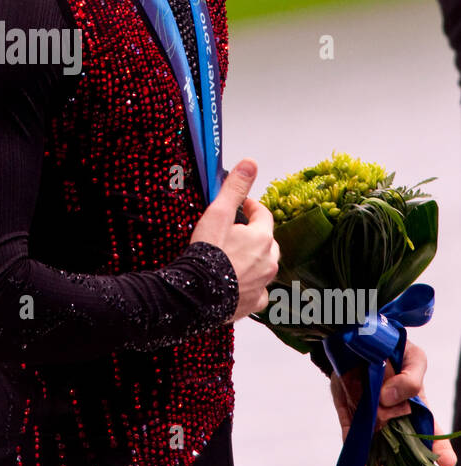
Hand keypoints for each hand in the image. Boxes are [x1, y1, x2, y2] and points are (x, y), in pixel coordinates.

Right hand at [189, 159, 278, 320]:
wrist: (197, 294)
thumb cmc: (207, 254)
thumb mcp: (219, 214)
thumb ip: (235, 188)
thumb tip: (250, 163)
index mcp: (262, 238)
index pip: (263, 215)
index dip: (251, 208)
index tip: (240, 207)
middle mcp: (269, 261)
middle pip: (267, 241)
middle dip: (254, 235)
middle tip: (234, 232)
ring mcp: (263, 283)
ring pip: (264, 266)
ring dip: (254, 260)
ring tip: (233, 257)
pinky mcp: (254, 302)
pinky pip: (259, 291)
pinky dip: (251, 286)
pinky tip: (238, 284)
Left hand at [329, 340, 456, 465]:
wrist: (354, 343)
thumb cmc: (392, 350)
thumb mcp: (410, 357)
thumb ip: (409, 379)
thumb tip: (391, 400)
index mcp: (420, 412)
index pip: (434, 439)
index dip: (441, 453)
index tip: (445, 464)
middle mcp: (400, 425)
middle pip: (409, 464)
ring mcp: (376, 427)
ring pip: (382, 465)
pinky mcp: (354, 424)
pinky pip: (356, 448)